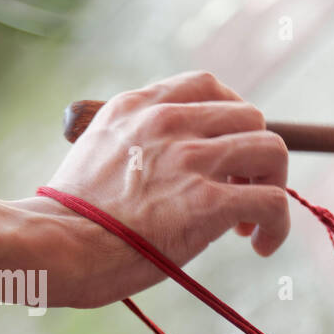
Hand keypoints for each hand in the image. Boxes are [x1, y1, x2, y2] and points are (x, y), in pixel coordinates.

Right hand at [38, 71, 289, 305]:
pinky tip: (261, 245)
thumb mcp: (98, 153)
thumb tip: (165, 167)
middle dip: (255, 158)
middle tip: (237, 196)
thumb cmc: (71, 218)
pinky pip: (274, 201)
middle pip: (251, 117)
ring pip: (272, 151)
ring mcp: (191, 159)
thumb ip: (135, 145)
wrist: (55, 246)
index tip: (223, 158)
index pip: (209, 87)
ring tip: (249, 224)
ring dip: (273, 187)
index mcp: (139, 107)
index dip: (230, 122)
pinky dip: (278, 226)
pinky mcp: (208, 202)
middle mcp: (168, 123)